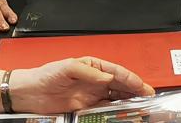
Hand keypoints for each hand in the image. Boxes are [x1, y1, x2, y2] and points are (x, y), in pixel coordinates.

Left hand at [8, 57, 154, 112]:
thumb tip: (108, 78)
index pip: (116, 72)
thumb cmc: (47, 75)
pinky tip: (124, 113)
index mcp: (93, 66)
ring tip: (141, 105)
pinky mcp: (86, 108)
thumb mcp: (68, 67)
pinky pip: (105, 109)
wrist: (31, 93)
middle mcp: (95, 80)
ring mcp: (92, 95)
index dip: (131, 79)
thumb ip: (90, 73)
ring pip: (115, 98)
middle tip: (148, 97)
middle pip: (120, 85)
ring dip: (128, 101)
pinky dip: (116, 111)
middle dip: (135, 90)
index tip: (142, 86)